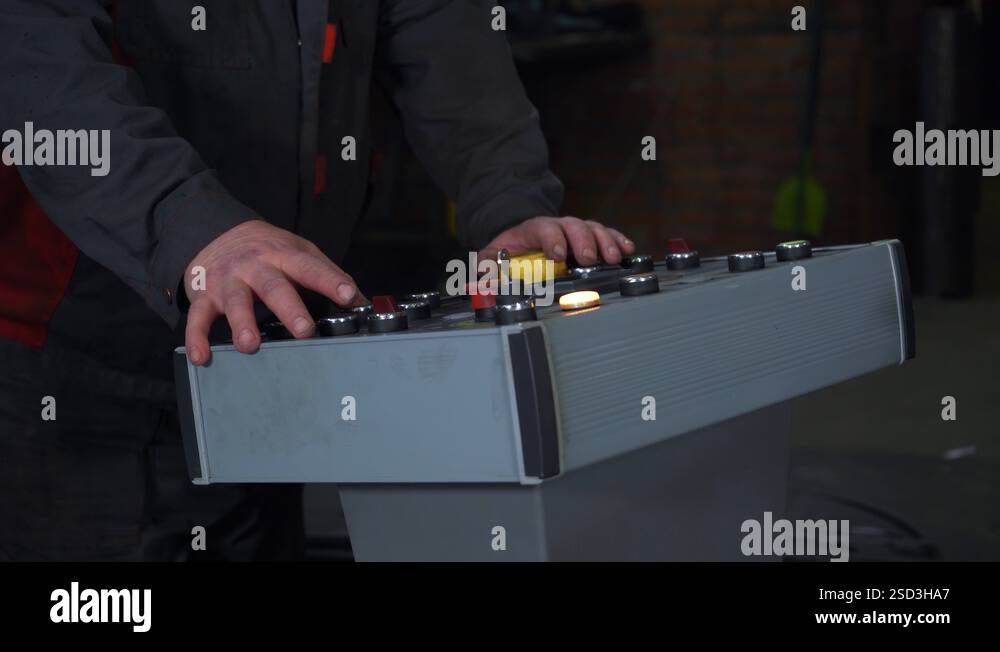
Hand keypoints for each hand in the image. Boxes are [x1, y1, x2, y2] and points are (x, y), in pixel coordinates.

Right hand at [182, 219, 363, 364]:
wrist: (214, 232)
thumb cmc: (266, 250)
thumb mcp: (298, 252)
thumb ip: (328, 275)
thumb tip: (362, 302)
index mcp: (284, 256)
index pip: (311, 267)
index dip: (330, 280)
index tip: (348, 296)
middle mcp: (255, 267)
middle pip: (273, 286)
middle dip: (289, 308)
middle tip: (304, 330)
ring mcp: (228, 281)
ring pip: (235, 301)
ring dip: (241, 323)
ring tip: (249, 345)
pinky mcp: (204, 296)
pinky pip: (197, 318)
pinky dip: (196, 337)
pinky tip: (202, 357)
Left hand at [480, 216, 634, 264]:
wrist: (521, 237)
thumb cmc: (509, 249)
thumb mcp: (492, 256)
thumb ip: (486, 268)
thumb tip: (482, 281)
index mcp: (534, 229)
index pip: (545, 228)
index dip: (553, 239)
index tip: (558, 254)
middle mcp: (559, 227)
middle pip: (574, 226)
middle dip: (584, 241)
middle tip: (590, 258)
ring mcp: (576, 232)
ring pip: (593, 229)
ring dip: (605, 242)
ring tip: (614, 256)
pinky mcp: (590, 239)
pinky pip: (607, 236)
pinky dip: (618, 241)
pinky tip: (628, 250)